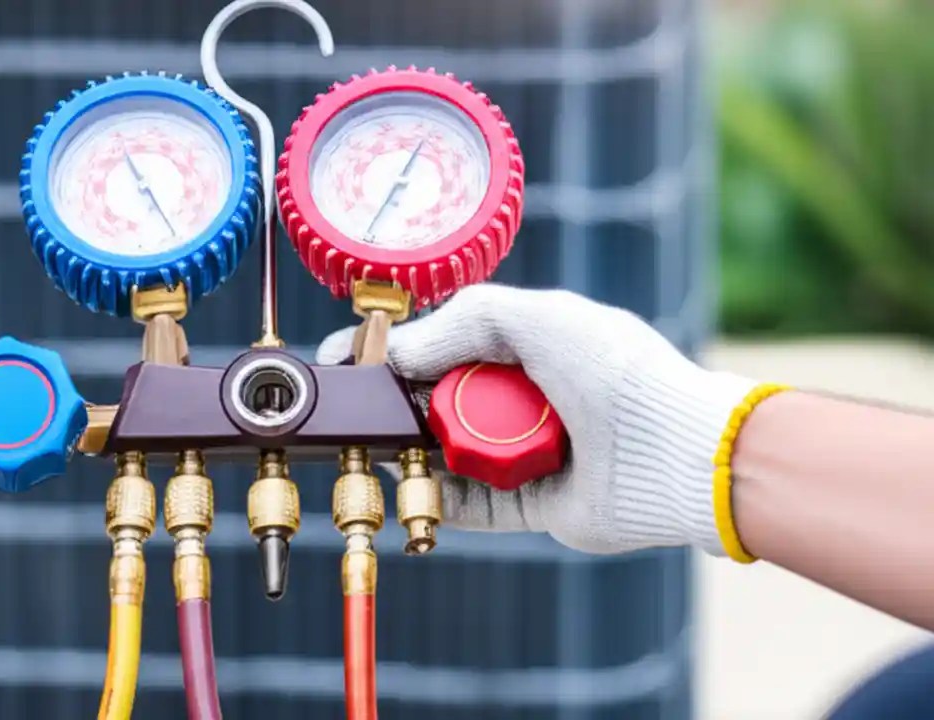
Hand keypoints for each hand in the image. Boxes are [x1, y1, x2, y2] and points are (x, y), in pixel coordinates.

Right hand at [317, 283, 757, 555]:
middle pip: (437, 401)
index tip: (345, 359)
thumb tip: (397, 354)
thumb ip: (461, 322)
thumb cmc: (614, 372)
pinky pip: (471, 506)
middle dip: (397, 405)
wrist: (675, 452)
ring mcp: (527, 452)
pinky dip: (438, 501)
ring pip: (448, 455)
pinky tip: (411, 492)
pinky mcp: (534, 505)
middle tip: (360, 410)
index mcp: (527, 344)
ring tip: (380, 449)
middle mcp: (524, 397)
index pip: (442, 344)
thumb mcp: (535, 318)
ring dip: (411, 454)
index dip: (392, 352)